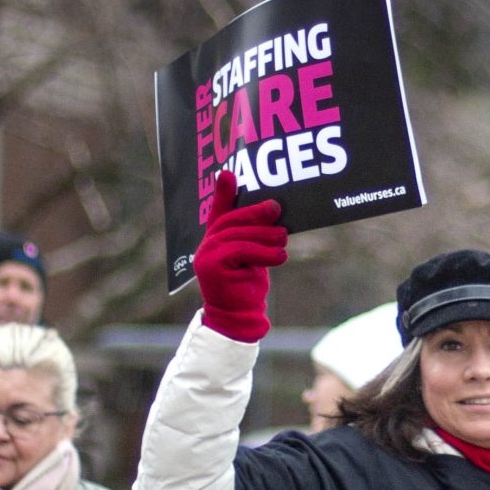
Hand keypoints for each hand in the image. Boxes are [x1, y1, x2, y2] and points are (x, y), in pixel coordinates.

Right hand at [192, 171, 286, 343]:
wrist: (239, 317)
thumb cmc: (248, 285)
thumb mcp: (253, 256)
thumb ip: (254, 235)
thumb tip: (273, 208)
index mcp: (213, 241)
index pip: (219, 212)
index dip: (223, 193)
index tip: (228, 172)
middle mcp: (205, 246)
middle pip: (231, 220)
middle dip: (255, 212)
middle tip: (277, 209)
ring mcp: (206, 257)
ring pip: (238, 235)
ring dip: (265, 234)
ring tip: (283, 238)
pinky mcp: (212, 268)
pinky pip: (241, 250)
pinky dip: (264, 252)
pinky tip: (280, 256)